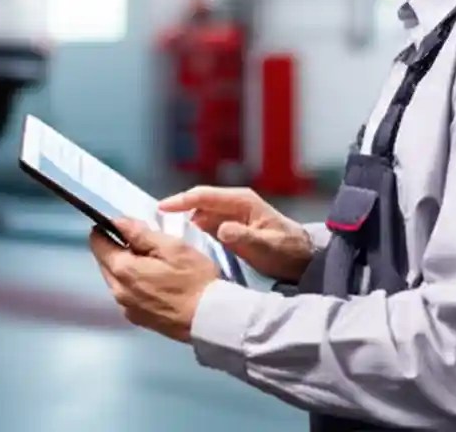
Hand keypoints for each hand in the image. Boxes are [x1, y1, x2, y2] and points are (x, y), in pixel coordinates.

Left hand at [89, 218, 221, 341]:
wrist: (212, 320)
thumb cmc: (194, 279)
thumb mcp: (171, 247)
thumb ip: (139, 233)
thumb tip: (116, 222)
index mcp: (122, 270)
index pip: (97, 242)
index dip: (108, 229)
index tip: (127, 227)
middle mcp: (116, 291)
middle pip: (105, 261)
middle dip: (119, 248)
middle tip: (148, 245)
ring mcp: (126, 308)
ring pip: (116, 279)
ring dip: (127, 267)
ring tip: (155, 264)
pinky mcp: (138, 320)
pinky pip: (127, 294)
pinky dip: (134, 284)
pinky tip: (156, 283)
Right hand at [158, 186, 313, 282]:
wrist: (303, 260)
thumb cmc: (288, 251)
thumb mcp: (268, 247)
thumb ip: (245, 237)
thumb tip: (221, 229)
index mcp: (241, 201)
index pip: (204, 196)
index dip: (181, 200)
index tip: (161, 208)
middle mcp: (232, 205)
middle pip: (197, 202)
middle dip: (175, 210)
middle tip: (152, 223)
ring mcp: (230, 216)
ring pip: (198, 214)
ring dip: (180, 222)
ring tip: (160, 234)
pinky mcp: (228, 228)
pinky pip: (204, 226)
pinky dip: (190, 231)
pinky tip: (179, 243)